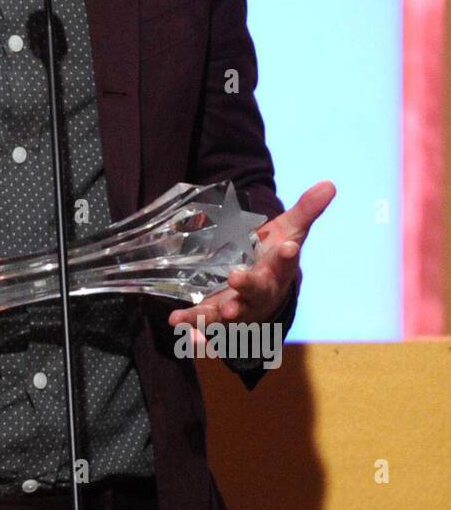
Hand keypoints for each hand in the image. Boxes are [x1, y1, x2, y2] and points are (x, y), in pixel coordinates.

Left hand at [167, 179, 335, 346]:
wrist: (266, 296)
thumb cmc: (275, 258)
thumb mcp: (290, 231)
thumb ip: (306, 210)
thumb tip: (329, 184)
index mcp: (278, 269)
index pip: (286, 261)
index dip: (288, 255)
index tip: (290, 247)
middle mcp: (260, 290)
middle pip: (255, 290)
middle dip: (247, 285)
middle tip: (237, 278)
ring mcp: (239, 306)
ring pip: (230, 312)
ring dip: (219, 313)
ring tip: (214, 311)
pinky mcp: (217, 315)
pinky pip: (205, 323)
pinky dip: (193, 326)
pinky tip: (179, 322)